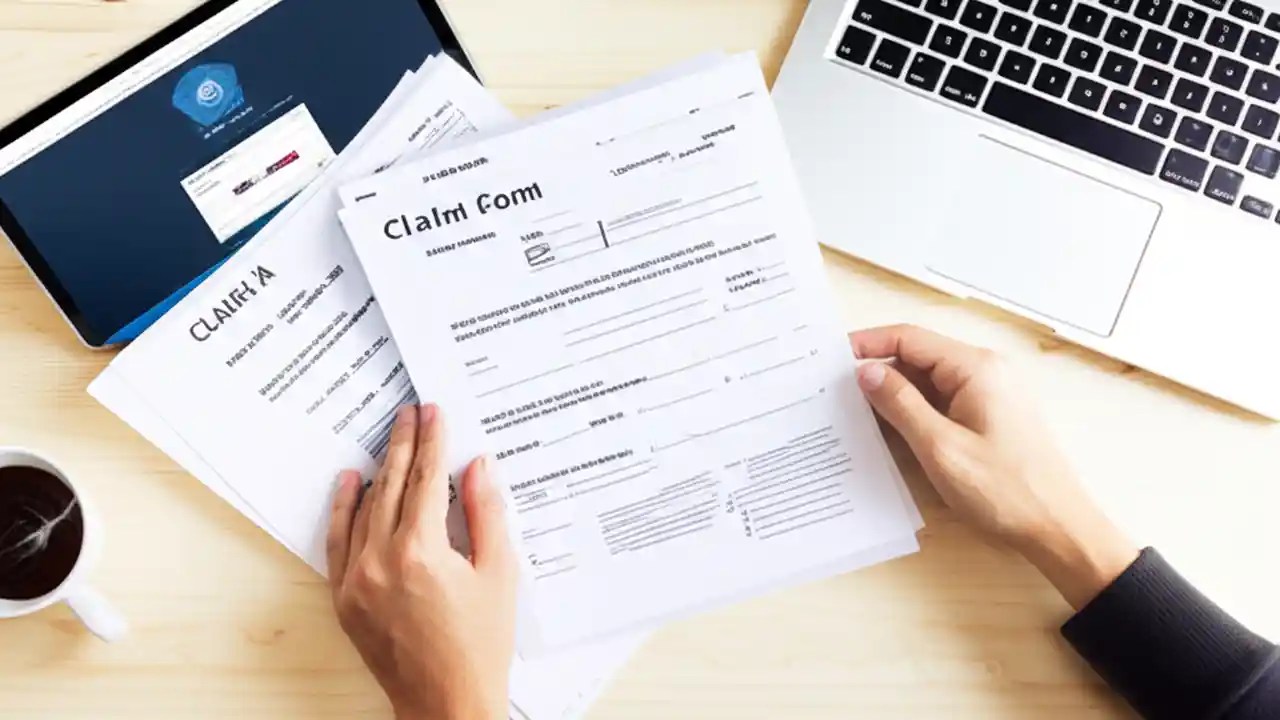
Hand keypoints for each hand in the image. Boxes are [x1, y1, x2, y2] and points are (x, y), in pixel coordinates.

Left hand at [327, 404, 517, 719]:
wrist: (447, 701)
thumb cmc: (480, 645)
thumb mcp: (498, 574)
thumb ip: (487, 515)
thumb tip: (478, 467)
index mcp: (422, 552)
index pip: (427, 480)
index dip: (433, 441)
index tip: (434, 413)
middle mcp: (382, 561)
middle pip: (393, 486)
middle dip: (405, 444)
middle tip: (411, 412)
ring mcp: (357, 580)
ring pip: (365, 509)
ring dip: (380, 470)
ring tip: (391, 438)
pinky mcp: (345, 598)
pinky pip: (340, 542)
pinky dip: (344, 509)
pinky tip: (351, 483)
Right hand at [850, 325, 1138, 609]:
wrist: (1059, 528)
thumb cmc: (1006, 491)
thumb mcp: (940, 447)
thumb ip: (900, 404)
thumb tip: (867, 372)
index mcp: (976, 369)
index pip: (910, 339)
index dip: (869, 344)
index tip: (833, 356)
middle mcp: (986, 372)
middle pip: (918, 358)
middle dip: (878, 372)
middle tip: (836, 390)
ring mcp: (990, 394)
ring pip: (929, 382)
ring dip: (895, 396)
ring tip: (857, 413)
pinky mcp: (991, 416)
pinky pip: (943, 402)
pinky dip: (915, 412)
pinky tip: (892, 431)